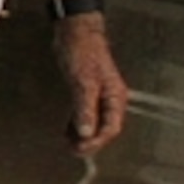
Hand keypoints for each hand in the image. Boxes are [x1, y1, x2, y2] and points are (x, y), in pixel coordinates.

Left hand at [54, 18, 127, 154]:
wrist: (75, 32)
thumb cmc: (83, 52)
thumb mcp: (84, 83)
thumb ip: (85, 109)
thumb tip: (86, 133)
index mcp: (115, 97)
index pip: (111, 127)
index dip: (97, 140)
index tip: (82, 147)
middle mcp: (110, 98)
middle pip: (104, 128)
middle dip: (90, 141)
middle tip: (74, 150)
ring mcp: (99, 95)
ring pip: (94, 122)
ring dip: (83, 135)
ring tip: (70, 145)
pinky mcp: (87, 91)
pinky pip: (85, 114)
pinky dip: (77, 124)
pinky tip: (68, 131)